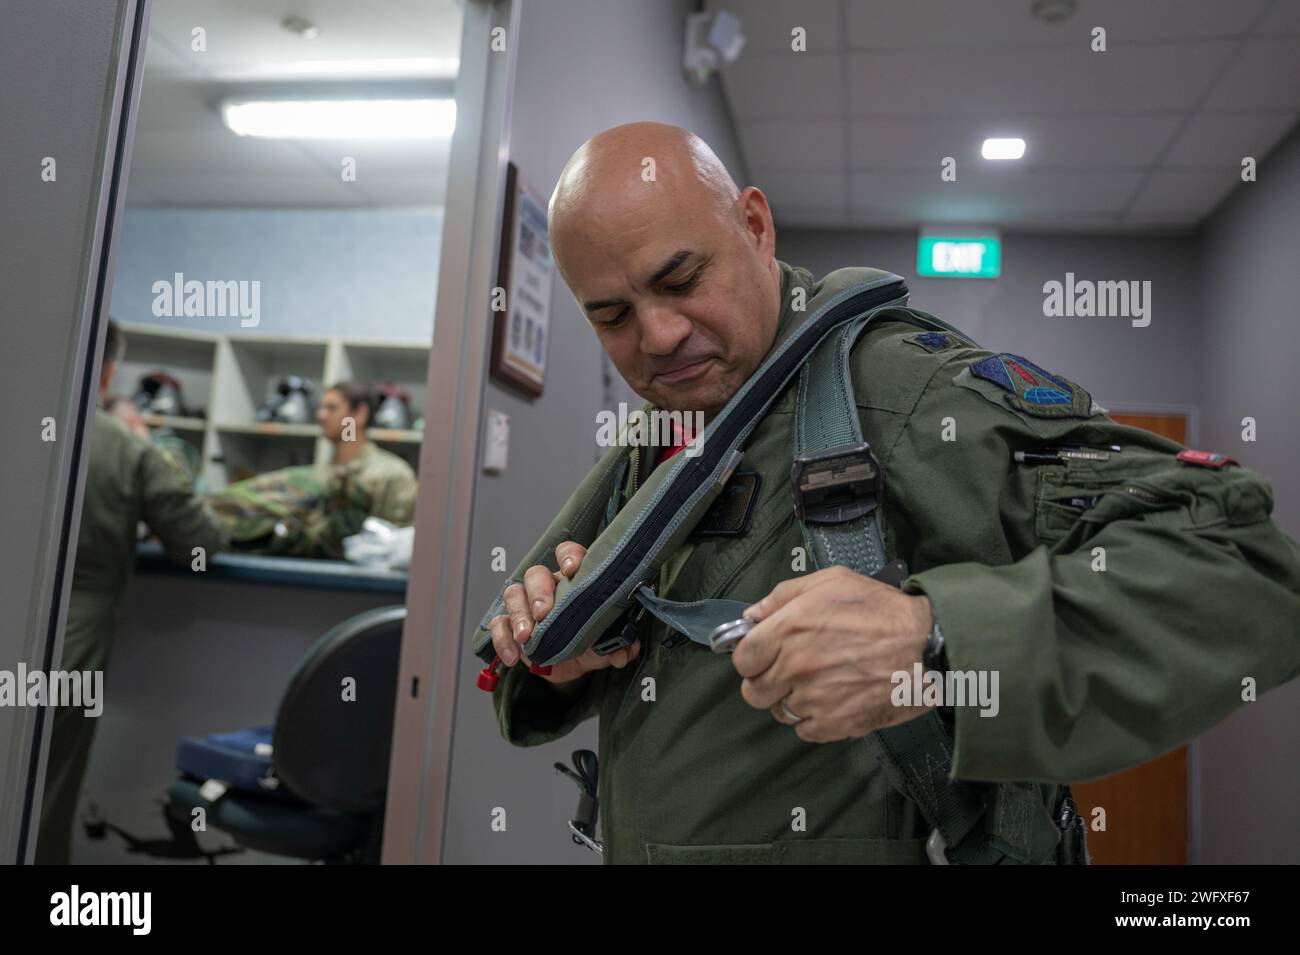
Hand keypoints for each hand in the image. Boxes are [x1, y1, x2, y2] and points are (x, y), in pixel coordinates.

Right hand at [489, 540, 640, 686]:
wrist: (569, 667)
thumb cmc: (587, 643)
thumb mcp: (604, 646)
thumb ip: (617, 646)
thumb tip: (624, 651)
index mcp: (573, 581)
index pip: (569, 555)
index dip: (569, 557)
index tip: (571, 570)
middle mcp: (547, 587)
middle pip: (536, 574)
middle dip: (539, 592)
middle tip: (543, 613)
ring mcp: (525, 605)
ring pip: (514, 594)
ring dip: (519, 615)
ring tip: (526, 636)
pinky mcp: (510, 625)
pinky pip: (499, 625)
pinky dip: (503, 640)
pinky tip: (514, 657)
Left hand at [731, 566, 933, 742]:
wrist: (927, 645)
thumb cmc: (881, 609)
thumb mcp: (830, 581)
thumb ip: (782, 596)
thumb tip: (751, 615)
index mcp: (789, 629)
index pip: (743, 659)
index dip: (752, 657)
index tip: (764, 655)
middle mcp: (796, 666)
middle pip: (754, 692)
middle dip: (767, 681)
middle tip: (788, 671)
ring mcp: (815, 699)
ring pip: (779, 712)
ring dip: (791, 700)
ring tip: (817, 683)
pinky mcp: (835, 724)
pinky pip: (804, 730)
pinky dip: (814, 719)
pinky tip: (831, 700)